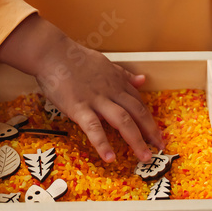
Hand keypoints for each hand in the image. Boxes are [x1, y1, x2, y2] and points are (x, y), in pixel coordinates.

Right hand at [0, 13, 164, 162]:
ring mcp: (96, 99)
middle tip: (160, 148)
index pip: (138, 102)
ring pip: (123, 121)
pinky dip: (103, 143)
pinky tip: (110, 158)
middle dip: (151, 132)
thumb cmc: (74, 58)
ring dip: (137, 140)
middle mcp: (111, 91)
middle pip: (137, 112)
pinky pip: (94, 128)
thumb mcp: (104, 63)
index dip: (149, 119)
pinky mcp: (78, 107)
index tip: (156, 133)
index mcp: (117, 81)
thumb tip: (142, 80)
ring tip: (145, 158)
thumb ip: (123, 74)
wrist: (51, 52)